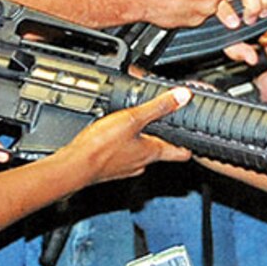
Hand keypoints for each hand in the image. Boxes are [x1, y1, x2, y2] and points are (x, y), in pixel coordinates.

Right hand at [59, 86, 194, 183]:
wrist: (74, 166)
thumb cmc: (101, 147)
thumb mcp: (133, 118)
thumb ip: (158, 106)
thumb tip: (182, 97)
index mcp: (152, 152)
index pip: (182, 153)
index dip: (189, 143)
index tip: (192, 134)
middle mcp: (142, 163)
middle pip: (160, 150)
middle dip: (162, 135)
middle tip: (161, 121)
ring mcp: (126, 167)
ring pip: (141, 153)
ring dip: (140, 140)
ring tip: (135, 124)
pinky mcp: (111, 168)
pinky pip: (123, 155)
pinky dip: (123, 145)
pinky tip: (112, 136)